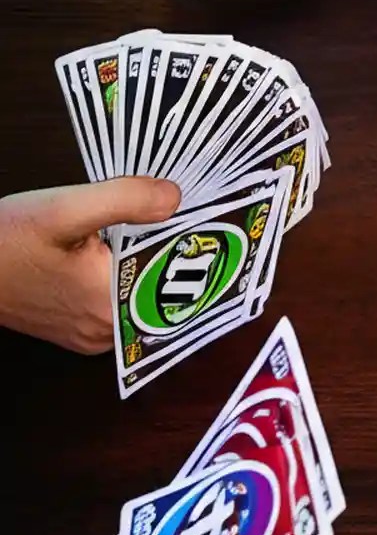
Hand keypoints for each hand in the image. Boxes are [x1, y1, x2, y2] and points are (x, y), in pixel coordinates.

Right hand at [0, 178, 178, 353]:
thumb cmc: (4, 240)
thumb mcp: (62, 209)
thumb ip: (123, 200)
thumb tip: (174, 197)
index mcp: (112, 305)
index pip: (177, 277)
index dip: (189, 245)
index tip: (199, 218)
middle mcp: (109, 332)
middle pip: (163, 289)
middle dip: (171, 254)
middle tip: (181, 219)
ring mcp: (94, 336)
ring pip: (142, 297)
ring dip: (148, 266)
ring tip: (152, 230)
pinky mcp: (79, 332)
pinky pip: (118, 305)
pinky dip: (124, 279)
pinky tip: (120, 251)